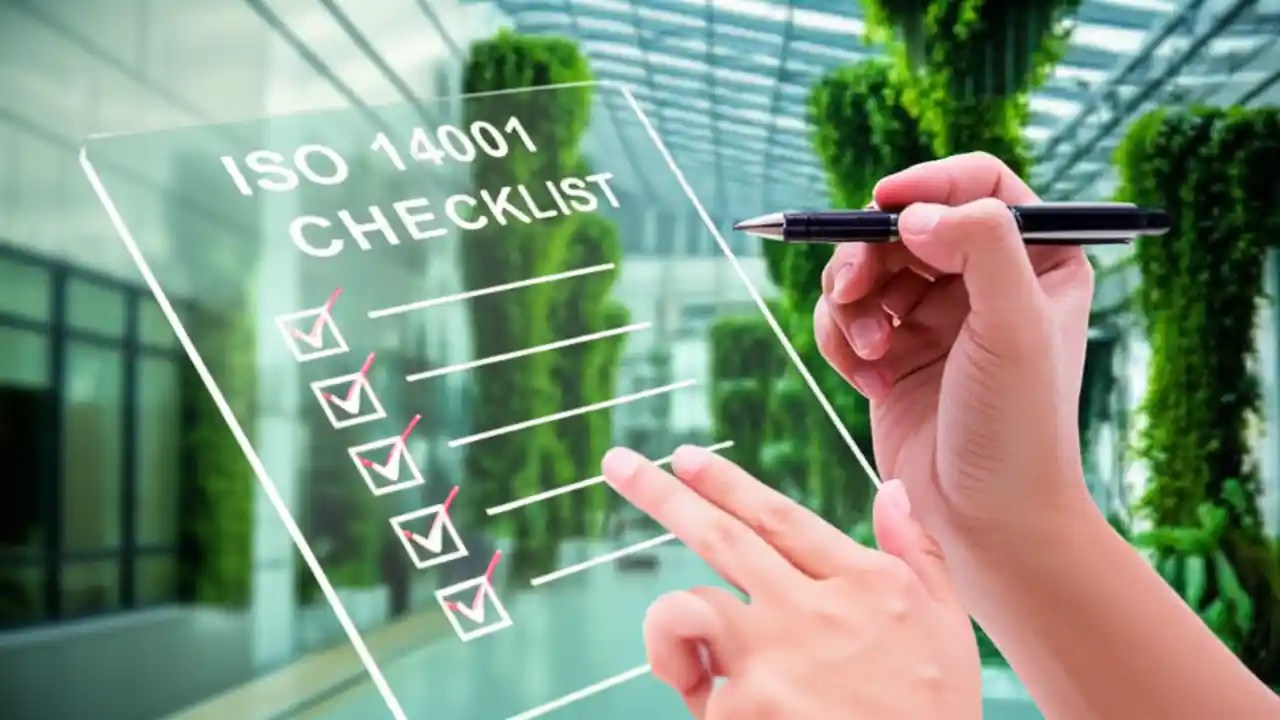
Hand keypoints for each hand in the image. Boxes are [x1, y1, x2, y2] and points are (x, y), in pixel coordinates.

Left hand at [601, 445, 981, 719]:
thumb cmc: (934, 714)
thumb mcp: (948, 629)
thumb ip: (917, 555)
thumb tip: (891, 489)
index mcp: (865, 584)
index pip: (779, 517)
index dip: (725, 483)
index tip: (685, 456)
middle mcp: (813, 612)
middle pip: (721, 538)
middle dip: (662, 495)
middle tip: (618, 463)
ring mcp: (773, 664)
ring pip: (688, 608)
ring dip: (674, 624)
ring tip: (687, 660)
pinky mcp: (744, 713)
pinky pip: (696, 689)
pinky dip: (700, 696)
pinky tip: (738, 718)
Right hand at [814, 152, 1095, 543]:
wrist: (985, 519)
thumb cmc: (1018, 426)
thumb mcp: (1014, 324)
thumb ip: (980, 246)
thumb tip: (915, 213)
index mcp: (1037, 259)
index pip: (978, 183)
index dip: (927, 183)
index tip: (884, 204)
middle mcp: (984, 279)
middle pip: (904, 223)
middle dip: (868, 253)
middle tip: (851, 287)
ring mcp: (935, 316)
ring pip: (866, 268)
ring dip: (850, 303)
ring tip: (868, 349)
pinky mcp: (894, 352)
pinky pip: (844, 316)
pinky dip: (840, 339)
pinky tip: (866, 378)